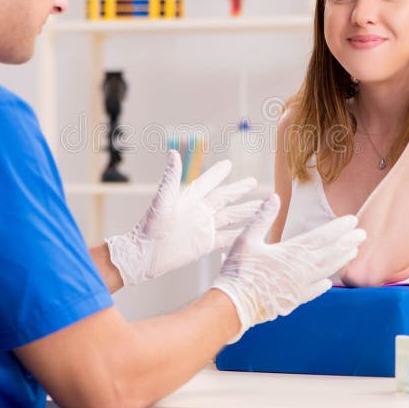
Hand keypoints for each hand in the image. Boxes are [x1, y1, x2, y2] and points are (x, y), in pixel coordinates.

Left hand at [105, 150, 261, 285]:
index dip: (217, 174)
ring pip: (230, 217)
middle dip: (239, 190)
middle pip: (224, 198)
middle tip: (254, 181)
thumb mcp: (163, 200)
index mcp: (189, 199)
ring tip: (263, 205)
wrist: (145, 254)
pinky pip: (227, 237)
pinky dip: (240, 233)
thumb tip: (172, 152)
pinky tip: (253, 230)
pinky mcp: (204, 244)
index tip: (228, 164)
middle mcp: (198, 211)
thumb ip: (171, 177)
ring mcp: (203, 228)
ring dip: (246, 211)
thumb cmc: (150, 226)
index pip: (207, 183)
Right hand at [212, 195, 365, 341]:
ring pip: (326, 271)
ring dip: (341, 260)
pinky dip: (323, 284)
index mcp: (291, 252)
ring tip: (353, 252)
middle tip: (362, 234)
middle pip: (330, 253)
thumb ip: (262, 217)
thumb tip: (274, 197)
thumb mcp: (246, 239)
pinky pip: (314, 291)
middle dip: (347, 242)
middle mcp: (301, 270)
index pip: (322, 237)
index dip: (339, 228)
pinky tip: (328, 281)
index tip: (353, 220)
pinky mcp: (293, 300)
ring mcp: (299, 287)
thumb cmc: (238, 272)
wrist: (234, 306)